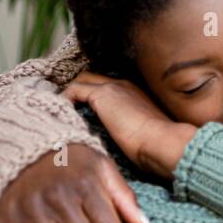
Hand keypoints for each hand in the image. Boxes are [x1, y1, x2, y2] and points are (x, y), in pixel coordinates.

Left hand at [62, 71, 194, 179]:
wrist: (163, 141)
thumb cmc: (157, 144)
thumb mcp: (142, 131)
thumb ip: (129, 127)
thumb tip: (119, 140)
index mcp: (135, 92)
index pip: (106, 85)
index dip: (91, 94)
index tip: (81, 109)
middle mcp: (123, 84)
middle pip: (91, 77)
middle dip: (78, 89)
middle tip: (66, 107)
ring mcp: (113, 87)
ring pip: (81, 80)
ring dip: (70, 94)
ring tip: (59, 111)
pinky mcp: (102, 94)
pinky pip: (74, 90)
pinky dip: (65, 99)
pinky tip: (61, 114)